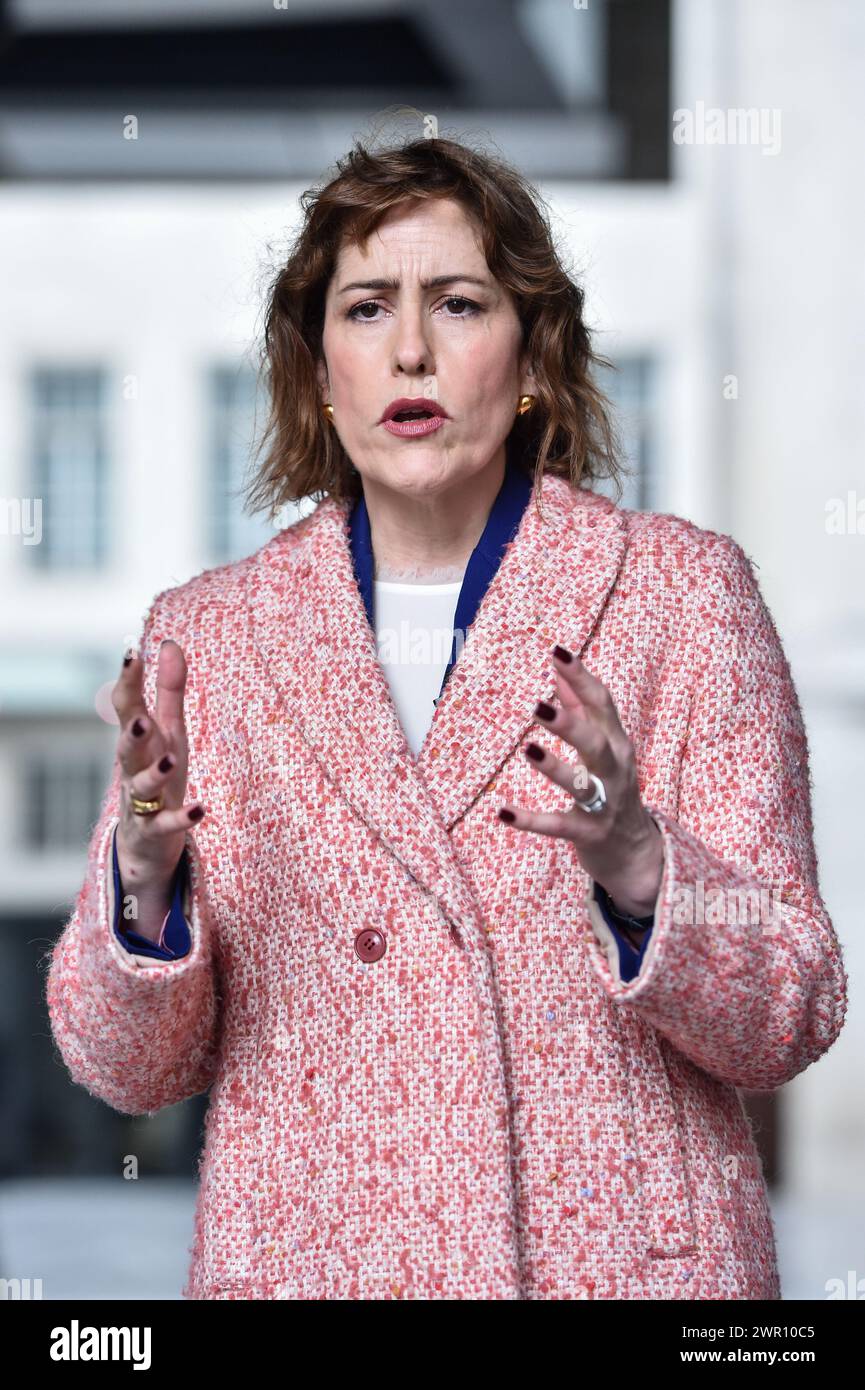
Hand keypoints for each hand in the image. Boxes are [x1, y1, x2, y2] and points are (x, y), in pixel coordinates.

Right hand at [112, 637, 204, 894]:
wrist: (145, 840)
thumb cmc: (157, 771)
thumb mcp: (169, 730)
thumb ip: (169, 689)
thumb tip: (169, 643)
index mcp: (139, 740)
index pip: (127, 709)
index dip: (129, 684)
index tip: (130, 655)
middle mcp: (134, 768)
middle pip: (127, 748)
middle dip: (131, 733)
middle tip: (140, 720)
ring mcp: (142, 801)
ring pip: (141, 787)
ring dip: (154, 774)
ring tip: (171, 760)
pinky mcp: (155, 830)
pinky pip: (166, 825)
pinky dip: (181, 818)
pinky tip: (199, 809)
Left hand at [497, 645, 662, 916]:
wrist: (636, 851)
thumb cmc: (613, 788)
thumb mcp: (604, 747)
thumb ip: (581, 710)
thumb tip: (557, 673)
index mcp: (617, 742)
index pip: (602, 704)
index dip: (581, 678)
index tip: (557, 652)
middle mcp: (615, 770)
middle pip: (596, 742)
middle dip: (569, 723)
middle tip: (537, 705)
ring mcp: (604, 804)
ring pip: (581, 784)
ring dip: (555, 768)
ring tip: (528, 749)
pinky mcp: (590, 833)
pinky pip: (560, 826)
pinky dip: (532, 821)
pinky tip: (503, 812)